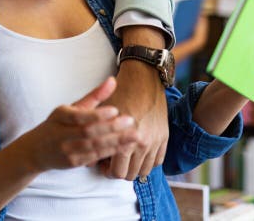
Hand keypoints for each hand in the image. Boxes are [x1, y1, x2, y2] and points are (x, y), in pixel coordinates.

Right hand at [23, 77, 137, 171]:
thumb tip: (112, 80)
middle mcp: (61, 133)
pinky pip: (94, 158)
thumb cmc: (58, 124)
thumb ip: (94, 96)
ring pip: (93, 147)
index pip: (78, 116)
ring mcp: (66, 150)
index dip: (96, 114)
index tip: (115, 109)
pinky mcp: (72, 163)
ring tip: (133, 135)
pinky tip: (124, 147)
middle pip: (88, 132)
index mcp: (60, 116)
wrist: (36, 150)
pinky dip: (110, 152)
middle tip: (130, 121)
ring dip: (115, 141)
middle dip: (111, 127)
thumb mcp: (71, 107)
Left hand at [98, 62, 167, 180]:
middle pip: (130, 175)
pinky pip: (158, 161)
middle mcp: (143, 143)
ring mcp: (156, 141)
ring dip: (134, 168)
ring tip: (125, 159)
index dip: (107, 171)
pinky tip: (138, 154)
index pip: (117, 172)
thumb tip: (89, 160)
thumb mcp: (103, 114)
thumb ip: (95, 139)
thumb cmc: (119, 94)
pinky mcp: (164, 137)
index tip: (103, 165)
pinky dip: (148, 161)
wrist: (144, 78)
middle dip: (119, 171)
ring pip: (144, 171)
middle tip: (112, 162)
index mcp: (125, 138)